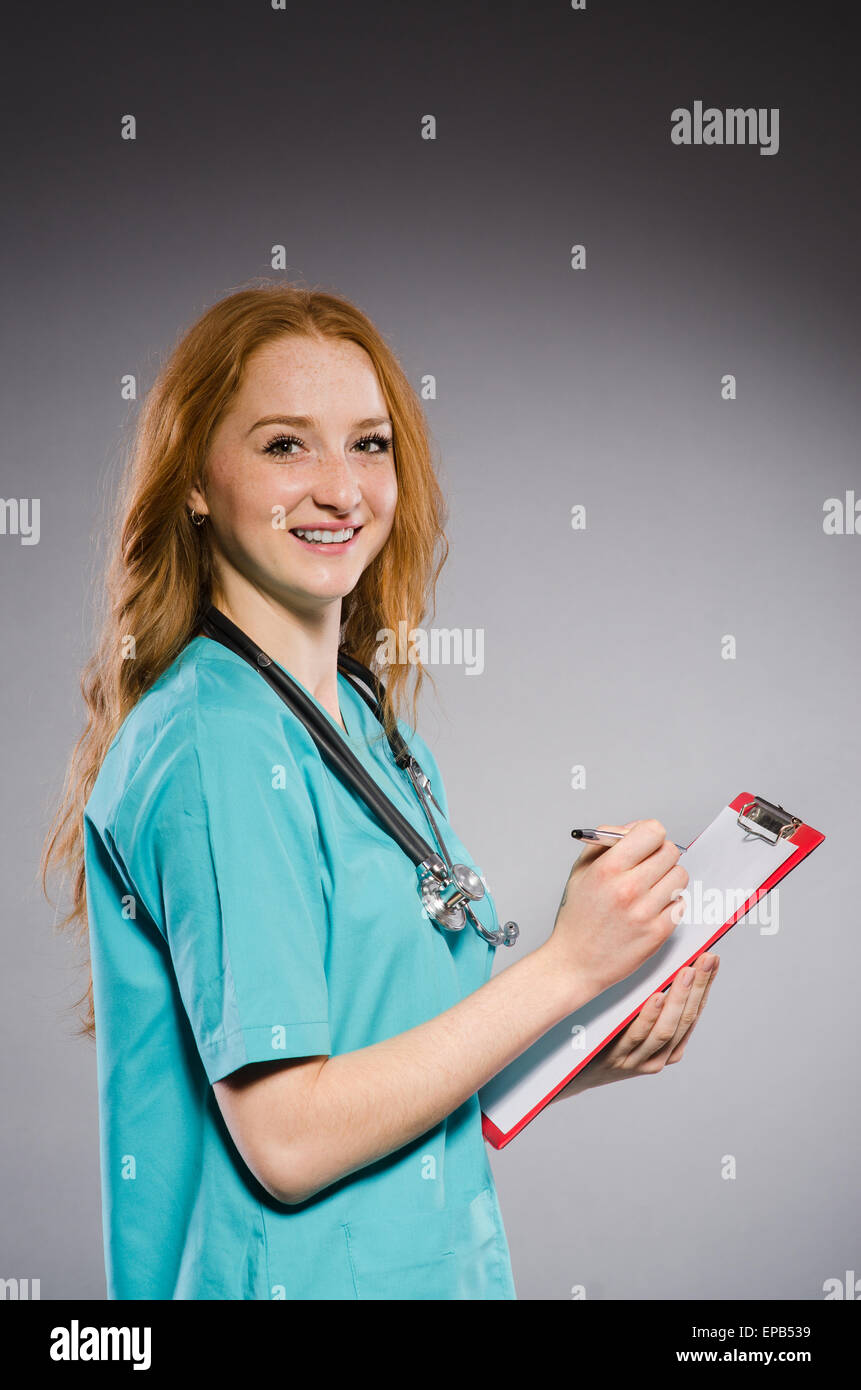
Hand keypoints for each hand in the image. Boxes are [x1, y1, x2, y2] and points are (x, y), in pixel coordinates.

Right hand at [548, 819, 689, 1003]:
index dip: (650, 835)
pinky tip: (651, 908)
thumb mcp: (581, 870)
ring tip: (650, 889)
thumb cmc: (578, 917)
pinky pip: (681, 903)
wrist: (576, 962)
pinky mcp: (658, 933)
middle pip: (671, 851)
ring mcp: (645, 912)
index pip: (653, 831)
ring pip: (680, 876)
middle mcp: (628, 888)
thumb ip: (607, 842)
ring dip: (668, 878)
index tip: (645, 843)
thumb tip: (634, 828)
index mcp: (608, 868)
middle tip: (649, 866)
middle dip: (660, 855)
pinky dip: (669, 903)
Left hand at [549, 951, 719, 1101]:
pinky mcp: (618, 1060)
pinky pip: (636, 1037)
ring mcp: (639, 1061)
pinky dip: (648, 1017)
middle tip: (706, 959)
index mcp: (671, 1047)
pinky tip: (655, 997)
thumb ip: (650, 999)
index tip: (712, 959)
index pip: (695, 1012)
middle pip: (685, 1020)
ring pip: (665, 1030)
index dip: (705, 985)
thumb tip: (667, 959)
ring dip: (678, 999)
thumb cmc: (606, 1037)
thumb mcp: (632, 1019)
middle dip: (698, 988)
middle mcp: (660, 1057)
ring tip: (686, 973)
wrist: (573, 1070)